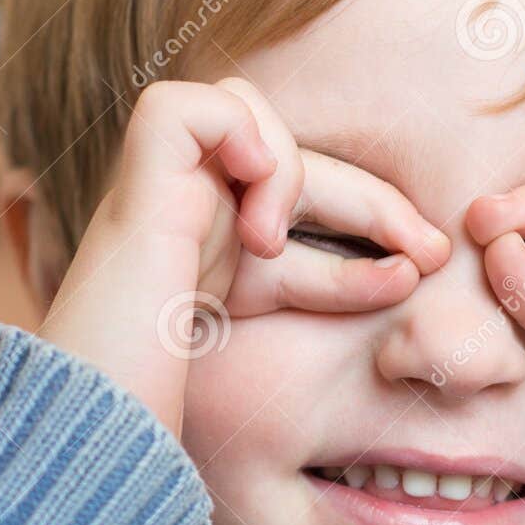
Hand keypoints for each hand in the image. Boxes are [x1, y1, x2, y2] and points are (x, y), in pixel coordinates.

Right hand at [37, 79, 448, 437]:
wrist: (96, 417)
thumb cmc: (173, 396)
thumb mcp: (276, 328)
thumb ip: (329, 285)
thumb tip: (409, 272)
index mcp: (213, 249)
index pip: (307, 205)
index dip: (373, 224)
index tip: (424, 266)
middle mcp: (188, 209)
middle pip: (291, 158)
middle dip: (371, 200)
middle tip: (428, 252)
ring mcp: (160, 189)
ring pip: (242, 107)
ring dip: (288, 170)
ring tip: (272, 245)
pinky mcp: (137, 178)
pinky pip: (193, 107)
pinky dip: (234, 135)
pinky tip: (253, 210)